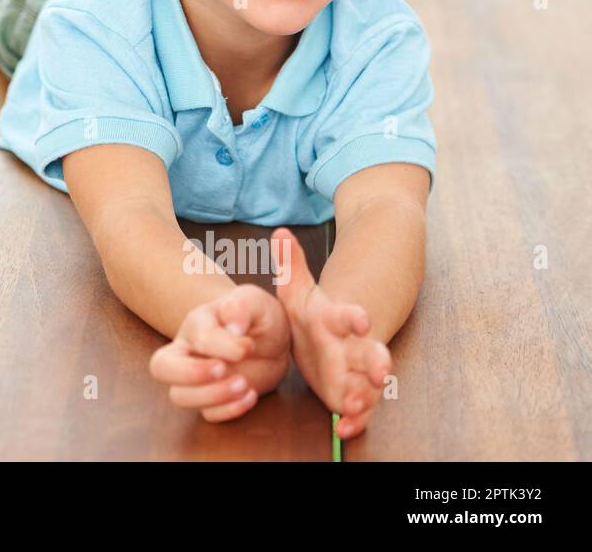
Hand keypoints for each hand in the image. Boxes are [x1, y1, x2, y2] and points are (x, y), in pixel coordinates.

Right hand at [149, 283, 290, 422]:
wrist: (271, 339)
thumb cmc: (257, 316)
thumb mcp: (255, 301)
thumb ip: (241, 307)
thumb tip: (234, 327)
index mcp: (197, 325)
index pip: (197, 338)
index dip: (223, 346)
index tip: (248, 346)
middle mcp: (189, 352)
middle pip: (161, 367)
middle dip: (190, 373)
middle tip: (224, 369)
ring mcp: (198, 380)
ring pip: (180, 396)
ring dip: (212, 395)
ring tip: (244, 384)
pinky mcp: (214, 400)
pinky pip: (208, 414)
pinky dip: (229, 410)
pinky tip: (251, 395)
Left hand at [272, 227, 391, 439]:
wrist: (322, 337)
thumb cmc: (310, 313)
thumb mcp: (295, 290)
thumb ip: (290, 264)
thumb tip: (280, 233)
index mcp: (337, 320)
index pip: (348, 316)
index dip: (354, 316)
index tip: (359, 318)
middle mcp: (352, 347)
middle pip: (372, 353)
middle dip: (377, 361)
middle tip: (381, 370)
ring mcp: (355, 372)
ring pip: (369, 385)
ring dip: (366, 395)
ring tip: (356, 404)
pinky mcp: (351, 393)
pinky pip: (358, 410)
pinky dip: (354, 420)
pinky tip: (345, 427)